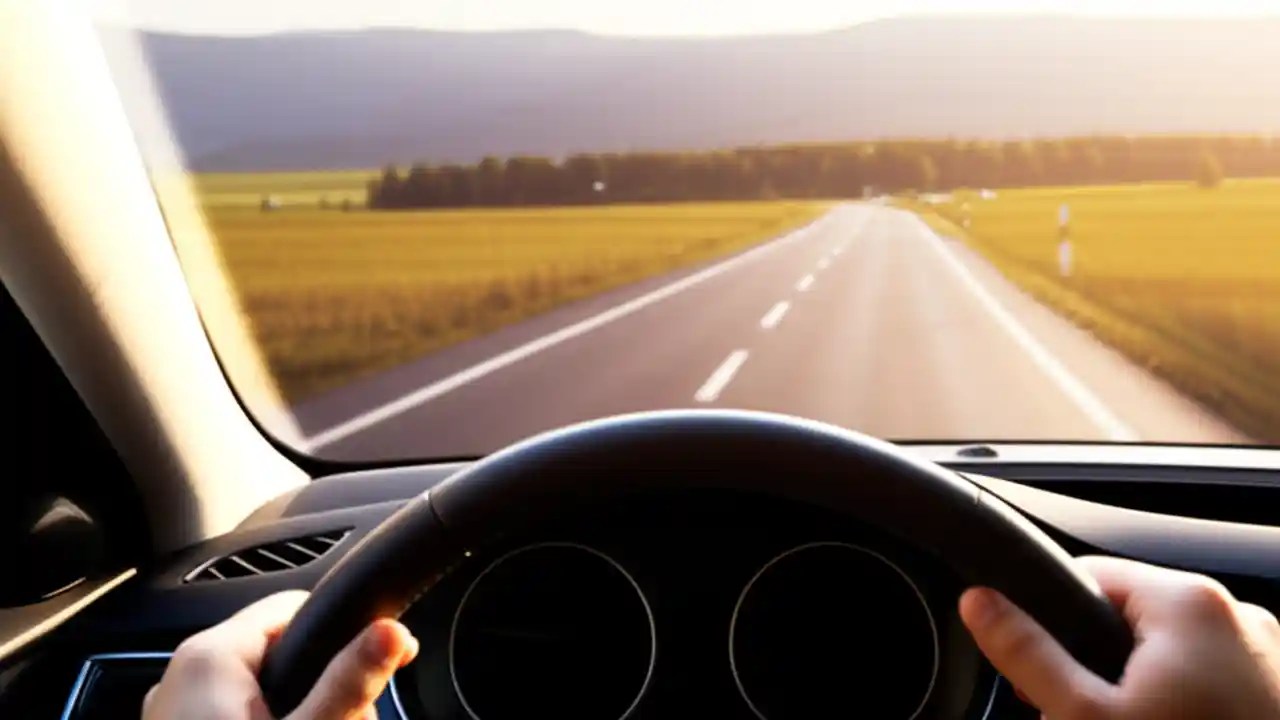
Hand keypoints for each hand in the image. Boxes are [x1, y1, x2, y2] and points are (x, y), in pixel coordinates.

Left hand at [142, 591, 418, 719]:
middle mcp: (184, 677)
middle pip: (285, 656)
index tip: (388, 662)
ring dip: (306, 717)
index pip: (295, 608)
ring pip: (267, 695)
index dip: (347, 631)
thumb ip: (347, 684)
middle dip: (328, 692)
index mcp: (210, 658)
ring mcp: (177, 714)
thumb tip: (393, 632)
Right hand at [960, 556, 1279, 718]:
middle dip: (1095, 665)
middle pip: (1128, 619)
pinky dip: (1179, 702)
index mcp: (1189, 601)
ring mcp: (1268, 658)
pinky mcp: (1275, 693)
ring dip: (1136, 688)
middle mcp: (1238, 616)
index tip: (1043, 676)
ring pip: (1169, 654)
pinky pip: (1208, 679)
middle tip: (1080, 717)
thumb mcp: (1085, 718)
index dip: (1051, 624)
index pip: (1089, 576)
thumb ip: (1027, 653)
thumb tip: (979, 603)